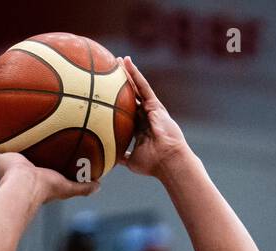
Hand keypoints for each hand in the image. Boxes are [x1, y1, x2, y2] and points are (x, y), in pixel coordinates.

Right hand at [0, 120, 98, 202]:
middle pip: (3, 161)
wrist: (25, 188)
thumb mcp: (67, 187)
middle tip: (4, 142)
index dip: (25, 166)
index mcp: (26, 178)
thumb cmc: (44, 190)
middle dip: (1, 154)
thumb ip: (82, 186)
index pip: (24, 171)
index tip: (27, 160)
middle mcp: (9, 172)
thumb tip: (100, 184)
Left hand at [119, 56, 190, 179]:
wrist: (168, 160)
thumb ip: (121, 157)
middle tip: (111, 71)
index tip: (107, 95)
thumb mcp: (131, 161)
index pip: (127, 112)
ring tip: (119, 60)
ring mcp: (151, 109)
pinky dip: (135, 73)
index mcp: (140, 129)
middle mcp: (146, 116)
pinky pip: (143, 86)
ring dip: (128, 73)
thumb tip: (108, 159)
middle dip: (122, 84)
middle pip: (131, 96)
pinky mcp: (155, 105)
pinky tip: (128, 62)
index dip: (118, 103)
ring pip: (137, 87)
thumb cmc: (153, 164)